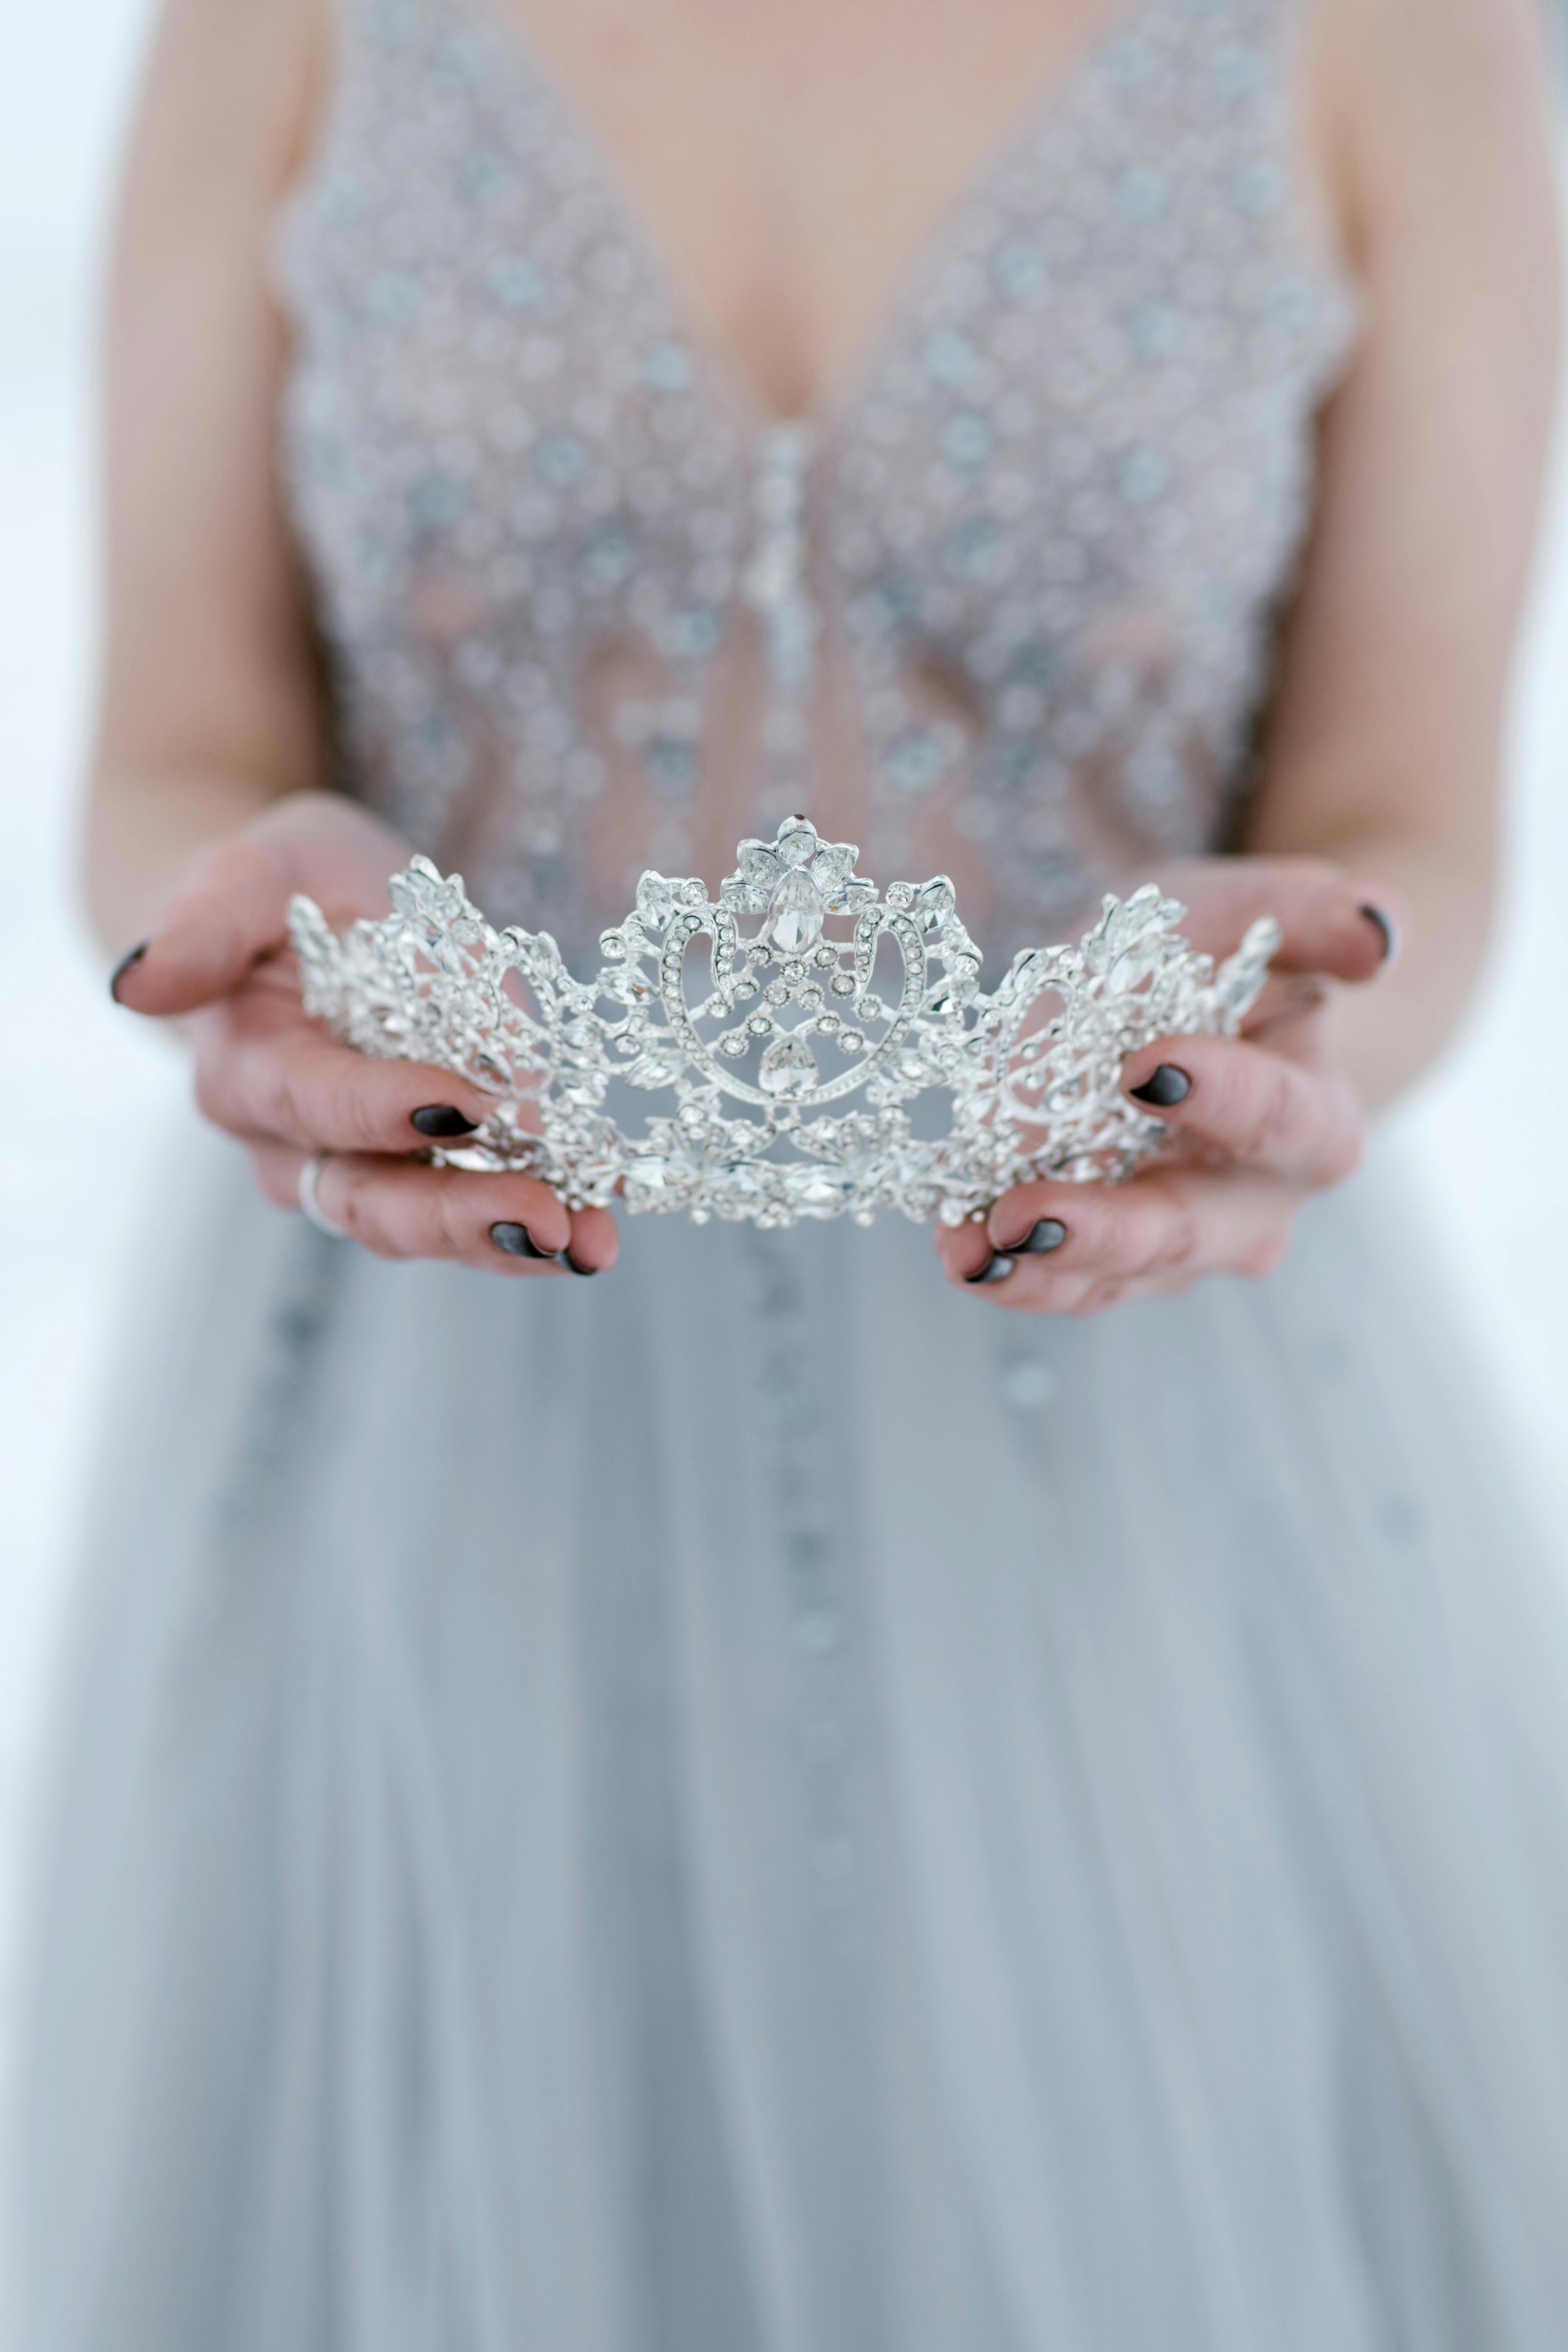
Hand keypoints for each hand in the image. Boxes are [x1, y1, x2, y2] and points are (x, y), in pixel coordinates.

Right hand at [108, 793, 617, 1275]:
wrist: (317, 916)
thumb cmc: (285, 888)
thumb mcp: (250, 870)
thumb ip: (204, 921)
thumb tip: (135, 983)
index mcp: (248, 1072)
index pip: (316, 1105)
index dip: (383, 1111)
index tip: (464, 1107)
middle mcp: (299, 1144)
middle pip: (369, 1201)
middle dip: (458, 1216)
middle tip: (542, 1220)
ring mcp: (369, 1168)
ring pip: (429, 1226)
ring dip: (510, 1240)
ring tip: (589, 1243)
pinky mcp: (433, 1170)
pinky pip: (480, 1209)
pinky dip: (546, 1220)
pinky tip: (604, 1223)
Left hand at [935, 856, 1399, 1313]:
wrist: (1179, 1008)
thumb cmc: (1224, 956)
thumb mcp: (1251, 908)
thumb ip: (1311, 914)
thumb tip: (1378, 932)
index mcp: (1313, 1119)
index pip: (1278, 1117)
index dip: (1218, 1094)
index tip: (1143, 1063)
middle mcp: (1254, 1202)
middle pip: (1189, 1229)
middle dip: (1107, 1226)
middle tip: (1029, 1212)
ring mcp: (1178, 1245)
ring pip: (1116, 1275)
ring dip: (1039, 1268)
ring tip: (972, 1250)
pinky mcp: (1109, 1260)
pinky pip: (1061, 1283)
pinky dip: (1007, 1271)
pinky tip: (958, 1251)